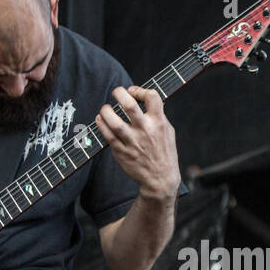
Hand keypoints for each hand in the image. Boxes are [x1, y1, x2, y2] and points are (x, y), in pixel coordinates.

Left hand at [95, 86, 180, 200]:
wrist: (160, 179)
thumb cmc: (164, 153)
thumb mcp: (168, 131)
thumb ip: (158, 115)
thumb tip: (145, 99)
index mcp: (159, 123)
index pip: (152, 97)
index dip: (140, 90)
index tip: (133, 92)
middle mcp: (145, 130)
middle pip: (129, 104)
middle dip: (119, 93)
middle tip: (116, 93)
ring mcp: (133, 142)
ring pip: (113, 121)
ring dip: (106, 110)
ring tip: (106, 109)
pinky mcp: (122, 152)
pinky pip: (107, 135)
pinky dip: (101, 124)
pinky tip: (100, 119)